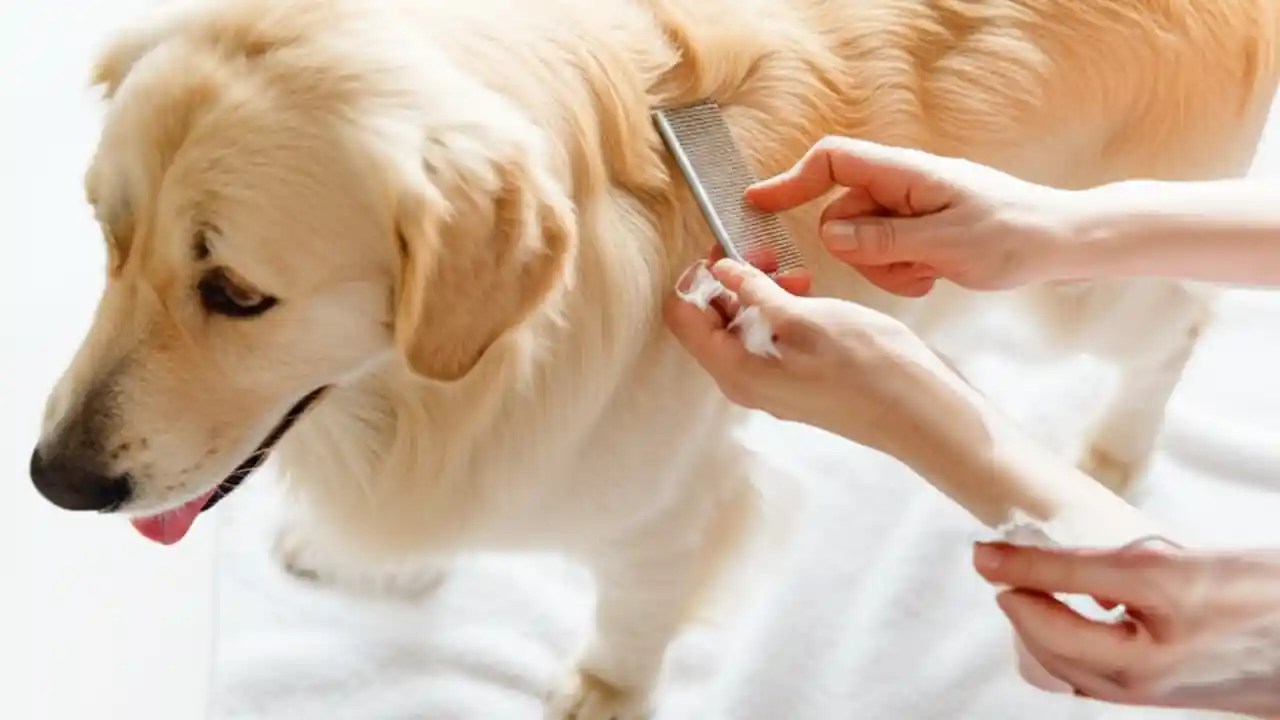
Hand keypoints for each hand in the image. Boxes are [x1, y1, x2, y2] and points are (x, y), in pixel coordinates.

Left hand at [663, 254, 981, 461]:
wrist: (923, 415)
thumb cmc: (869, 369)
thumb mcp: (806, 318)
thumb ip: (755, 292)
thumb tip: (719, 270)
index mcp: (736, 371)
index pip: (683, 317)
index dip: (696, 277)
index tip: (723, 250)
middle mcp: (746, 382)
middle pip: (709, 321)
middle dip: (728, 280)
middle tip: (764, 254)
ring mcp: (771, 384)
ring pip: (742, 327)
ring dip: (758, 293)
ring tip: (793, 273)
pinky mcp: (796, 380)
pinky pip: (769, 338)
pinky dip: (779, 310)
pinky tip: (807, 293)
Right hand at [746, 136, 1085, 294]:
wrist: (1064, 243)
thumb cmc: (1016, 234)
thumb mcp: (946, 243)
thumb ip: (883, 239)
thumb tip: (829, 233)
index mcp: (906, 174)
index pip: (832, 163)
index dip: (791, 181)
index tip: (759, 205)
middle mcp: (904, 186)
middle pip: (843, 215)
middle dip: (861, 252)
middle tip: (907, 270)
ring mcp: (912, 210)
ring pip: (863, 242)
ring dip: (886, 268)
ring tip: (929, 276)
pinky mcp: (922, 232)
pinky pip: (887, 255)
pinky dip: (903, 273)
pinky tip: (936, 278)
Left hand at [974, 540, 1279, 715]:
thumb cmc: (1265, 599)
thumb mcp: (1168, 570)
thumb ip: (1080, 567)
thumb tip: (996, 560)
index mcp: (1133, 665)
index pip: (1044, 619)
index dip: (1012, 575)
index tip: (980, 552)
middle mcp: (1137, 688)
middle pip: (1049, 650)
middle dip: (1023, 604)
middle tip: (1002, 563)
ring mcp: (1154, 692)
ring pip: (1071, 665)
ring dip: (1045, 625)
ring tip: (1037, 583)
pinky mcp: (1170, 688)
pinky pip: (1101, 669)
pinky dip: (1077, 639)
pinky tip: (1089, 609)